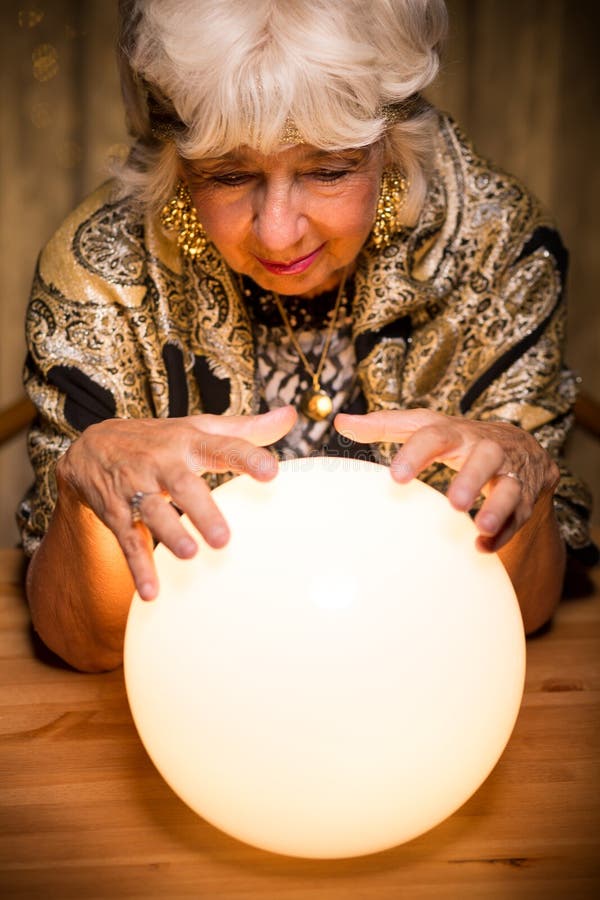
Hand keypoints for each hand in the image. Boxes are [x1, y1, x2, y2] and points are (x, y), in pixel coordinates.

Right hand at [56, 406, 296, 598]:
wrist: (93, 447)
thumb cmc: (161, 440)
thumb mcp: (200, 428)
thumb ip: (246, 429)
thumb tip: (292, 416)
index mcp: (188, 442)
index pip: (221, 447)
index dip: (246, 457)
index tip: (271, 472)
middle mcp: (161, 463)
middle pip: (182, 485)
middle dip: (201, 509)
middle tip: (224, 538)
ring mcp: (136, 488)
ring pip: (152, 512)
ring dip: (169, 534)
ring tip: (191, 554)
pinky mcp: (117, 513)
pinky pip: (127, 540)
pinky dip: (138, 567)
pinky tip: (152, 592)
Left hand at [335, 409, 559, 551]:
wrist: (520, 448)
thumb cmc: (458, 439)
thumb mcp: (425, 426)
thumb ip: (384, 426)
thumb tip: (339, 422)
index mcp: (456, 432)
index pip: (436, 435)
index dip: (417, 454)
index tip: (396, 477)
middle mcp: (487, 449)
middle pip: (485, 457)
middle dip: (472, 479)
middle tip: (454, 503)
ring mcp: (510, 474)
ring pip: (511, 488)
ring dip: (497, 508)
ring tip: (480, 526)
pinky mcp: (524, 498)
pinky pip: (519, 517)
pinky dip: (504, 534)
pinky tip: (483, 547)